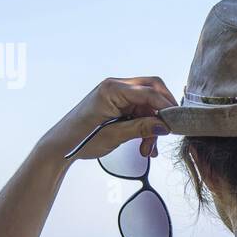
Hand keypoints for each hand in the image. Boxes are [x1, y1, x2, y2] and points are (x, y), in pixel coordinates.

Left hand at [39, 77, 176, 162]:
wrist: (61, 145)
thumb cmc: (80, 138)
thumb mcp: (114, 135)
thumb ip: (141, 128)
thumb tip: (164, 126)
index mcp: (112, 89)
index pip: (149, 92)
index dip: (166, 107)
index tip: (176, 123)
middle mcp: (116, 87)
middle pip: (152, 91)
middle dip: (162, 112)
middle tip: (168, 131)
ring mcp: (117, 95)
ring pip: (148, 105)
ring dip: (152, 125)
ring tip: (148, 149)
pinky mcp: (118, 105)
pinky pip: (140, 112)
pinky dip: (145, 127)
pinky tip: (144, 145)